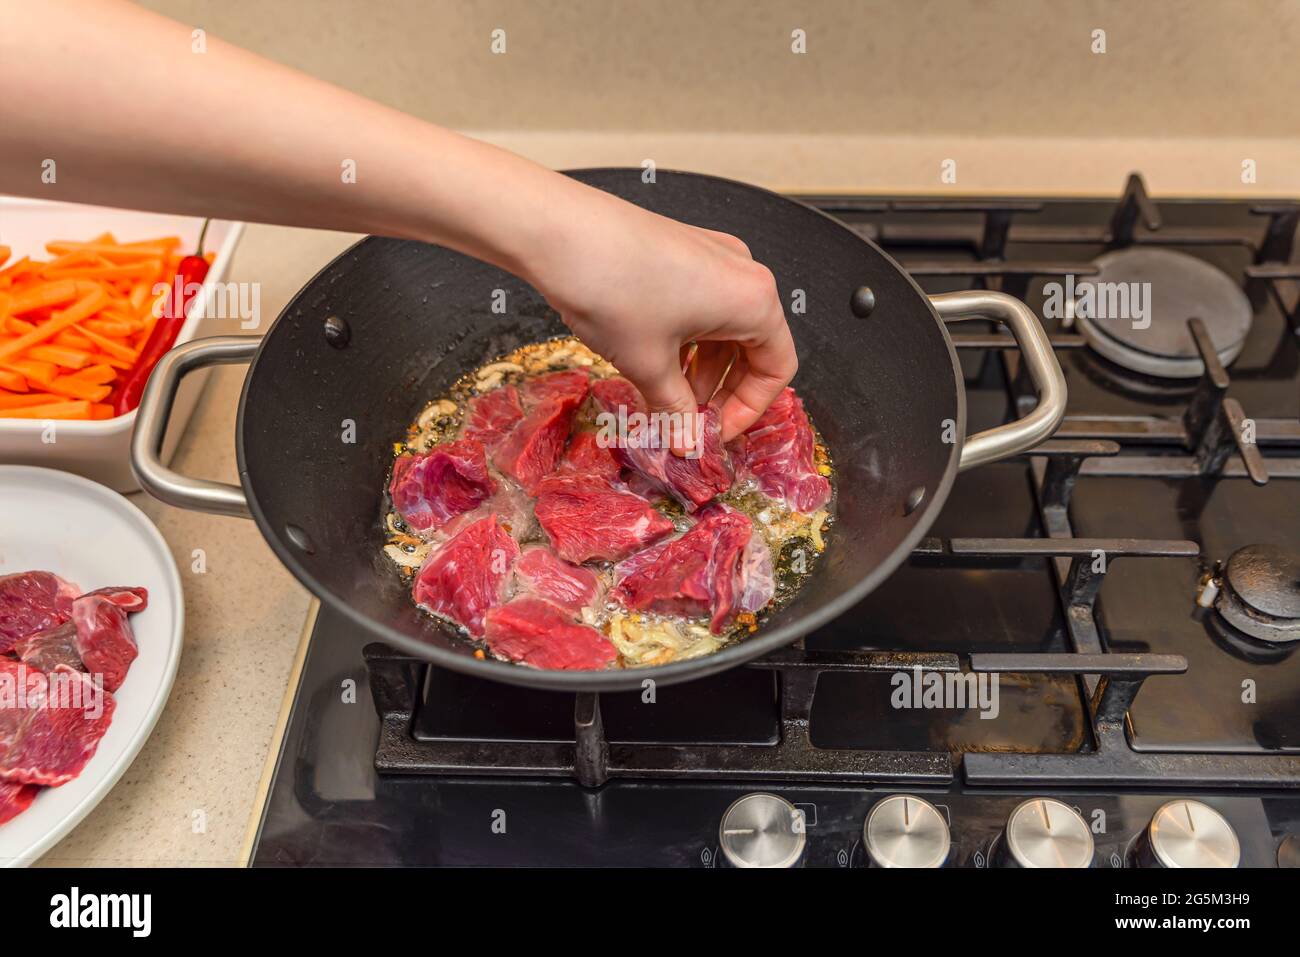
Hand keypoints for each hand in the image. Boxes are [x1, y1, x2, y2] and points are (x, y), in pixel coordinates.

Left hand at [527, 184, 796, 446]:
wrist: (558, 230)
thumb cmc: (613, 290)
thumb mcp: (649, 364)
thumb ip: (676, 409)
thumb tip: (686, 442)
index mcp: (754, 300)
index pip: (777, 368)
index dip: (749, 410)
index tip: (716, 434)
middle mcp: (743, 271)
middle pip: (753, 347)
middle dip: (722, 391)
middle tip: (688, 422)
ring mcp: (713, 255)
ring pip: (723, 327)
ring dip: (700, 369)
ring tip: (662, 397)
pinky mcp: (683, 248)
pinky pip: (700, 304)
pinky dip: (686, 339)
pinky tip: (651, 362)